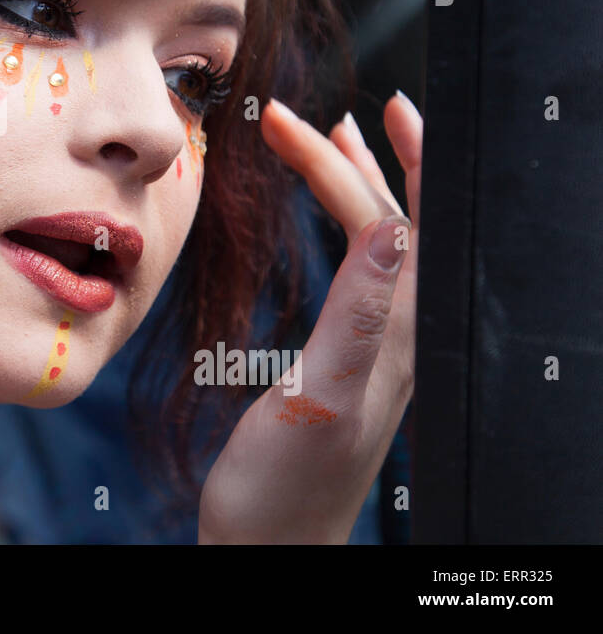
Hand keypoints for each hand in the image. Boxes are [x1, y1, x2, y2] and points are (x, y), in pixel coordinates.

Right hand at [198, 91, 422, 543]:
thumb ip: (356, 314)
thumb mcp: (317, 396)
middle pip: (395, 225)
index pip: (394, 223)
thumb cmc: (284, 489)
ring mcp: (375, 351)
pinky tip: (327, 231)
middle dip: (363, 161)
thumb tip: (393, 227)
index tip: (320, 122)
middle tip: (322, 118)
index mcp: (394, 336)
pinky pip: (361, 276)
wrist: (271, 548)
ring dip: (362, 188)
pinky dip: (345, 230)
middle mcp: (395, 337)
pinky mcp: (348, 364)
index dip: (362, 165)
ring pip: (381, 247)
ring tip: (338, 142)